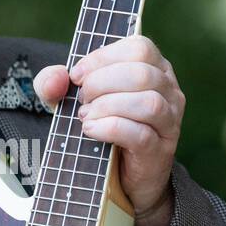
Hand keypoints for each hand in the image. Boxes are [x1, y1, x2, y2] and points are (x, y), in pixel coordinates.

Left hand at [34, 35, 184, 225]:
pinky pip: (141, 134)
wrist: (121, 178)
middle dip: (102, 82)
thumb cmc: (101, 128)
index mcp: (155, 69)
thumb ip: (56, 85)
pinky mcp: (160, 150)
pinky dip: (110, 128)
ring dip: (108, 106)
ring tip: (85, 116)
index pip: (139, 48)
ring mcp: (169, 122)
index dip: (103, 57)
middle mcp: (169, 92)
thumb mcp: (73, 100)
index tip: (76, 76)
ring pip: (148, 103)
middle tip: (82, 99)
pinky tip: (90, 130)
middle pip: (142, 73)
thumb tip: (56, 77)